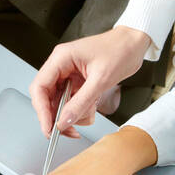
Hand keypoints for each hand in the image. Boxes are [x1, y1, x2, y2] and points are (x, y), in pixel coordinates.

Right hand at [30, 26, 152, 137]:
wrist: (134, 43)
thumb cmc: (120, 50)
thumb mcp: (101, 79)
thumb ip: (81, 102)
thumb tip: (64, 121)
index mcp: (61, 58)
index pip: (40, 87)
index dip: (42, 110)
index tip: (49, 127)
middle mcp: (61, 66)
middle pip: (46, 97)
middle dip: (56, 116)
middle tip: (65, 130)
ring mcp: (69, 74)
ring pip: (59, 102)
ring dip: (71, 114)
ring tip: (88, 114)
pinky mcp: (77, 82)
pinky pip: (72, 101)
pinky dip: (80, 110)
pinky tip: (92, 108)